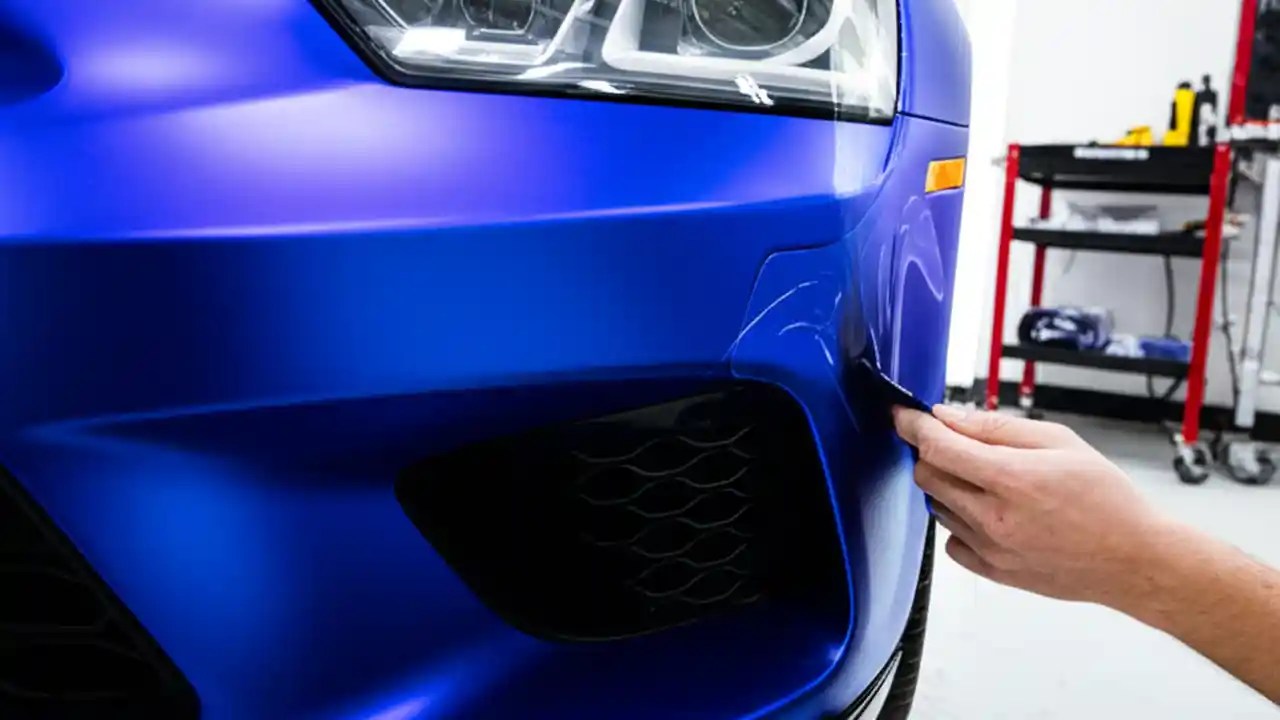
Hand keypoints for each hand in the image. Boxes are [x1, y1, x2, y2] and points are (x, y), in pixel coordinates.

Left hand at [893, 405, 1177, 608]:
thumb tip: (947, 417)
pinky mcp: (993, 572)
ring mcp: (991, 549)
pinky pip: (951, 540)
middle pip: (927, 476)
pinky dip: (959, 521)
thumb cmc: (1106, 497)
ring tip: (989, 480)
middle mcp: (994, 517)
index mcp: (1011, 479)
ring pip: (937, 506)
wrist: (1133, 559)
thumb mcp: (1058, 441)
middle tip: (954, 443)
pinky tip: (989, 512)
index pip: (937, 447)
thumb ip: (994, 427)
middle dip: (931, 452)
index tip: (902, 415)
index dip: (913, 426)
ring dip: (948, 486)